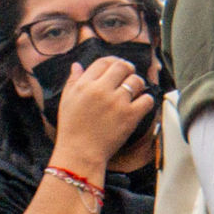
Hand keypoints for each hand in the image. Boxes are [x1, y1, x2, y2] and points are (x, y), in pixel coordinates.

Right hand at [46, 50, 158, 173]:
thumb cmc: (72, 128)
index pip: (103, 62)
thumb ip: (73, 80)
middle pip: (122, 67)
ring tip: (136, 90)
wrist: (81, 151)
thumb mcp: (66, 100)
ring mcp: (117, 102)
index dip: (113, 61)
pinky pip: (147, 99)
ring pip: (136, 81)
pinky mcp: (130, 116)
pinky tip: (141, 104)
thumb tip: (77, 65)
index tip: (118, 66)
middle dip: (128, 68)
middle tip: (130, 74)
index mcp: (85, 84)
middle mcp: (101, 89)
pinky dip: (146, 100)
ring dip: (138, 83)